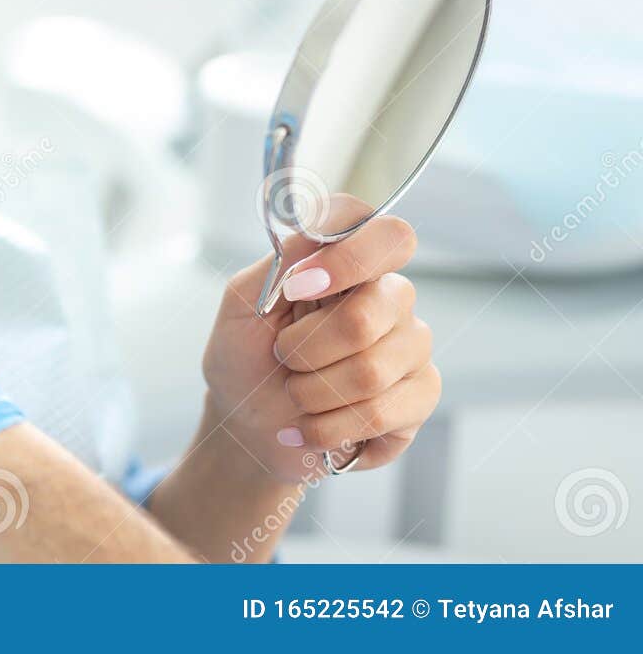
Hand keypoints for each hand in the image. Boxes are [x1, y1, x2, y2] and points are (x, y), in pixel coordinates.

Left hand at [200, 197, 440, 484]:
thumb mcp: (243, 301)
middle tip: (284, 356)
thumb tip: (319, 237)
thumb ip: (282, 261)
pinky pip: (380, 414)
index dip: (347, 260)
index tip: (297, 289)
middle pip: (370, 313)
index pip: (388, 236)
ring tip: (296, 393)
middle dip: (305, 348)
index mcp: (351, 265)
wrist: (247, 423)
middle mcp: (390, 299)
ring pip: (371, 371)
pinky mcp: (420, 397)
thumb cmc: (246, 356)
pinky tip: (311, 425)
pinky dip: (327, 427)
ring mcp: (411, 348)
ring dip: (311, 392)